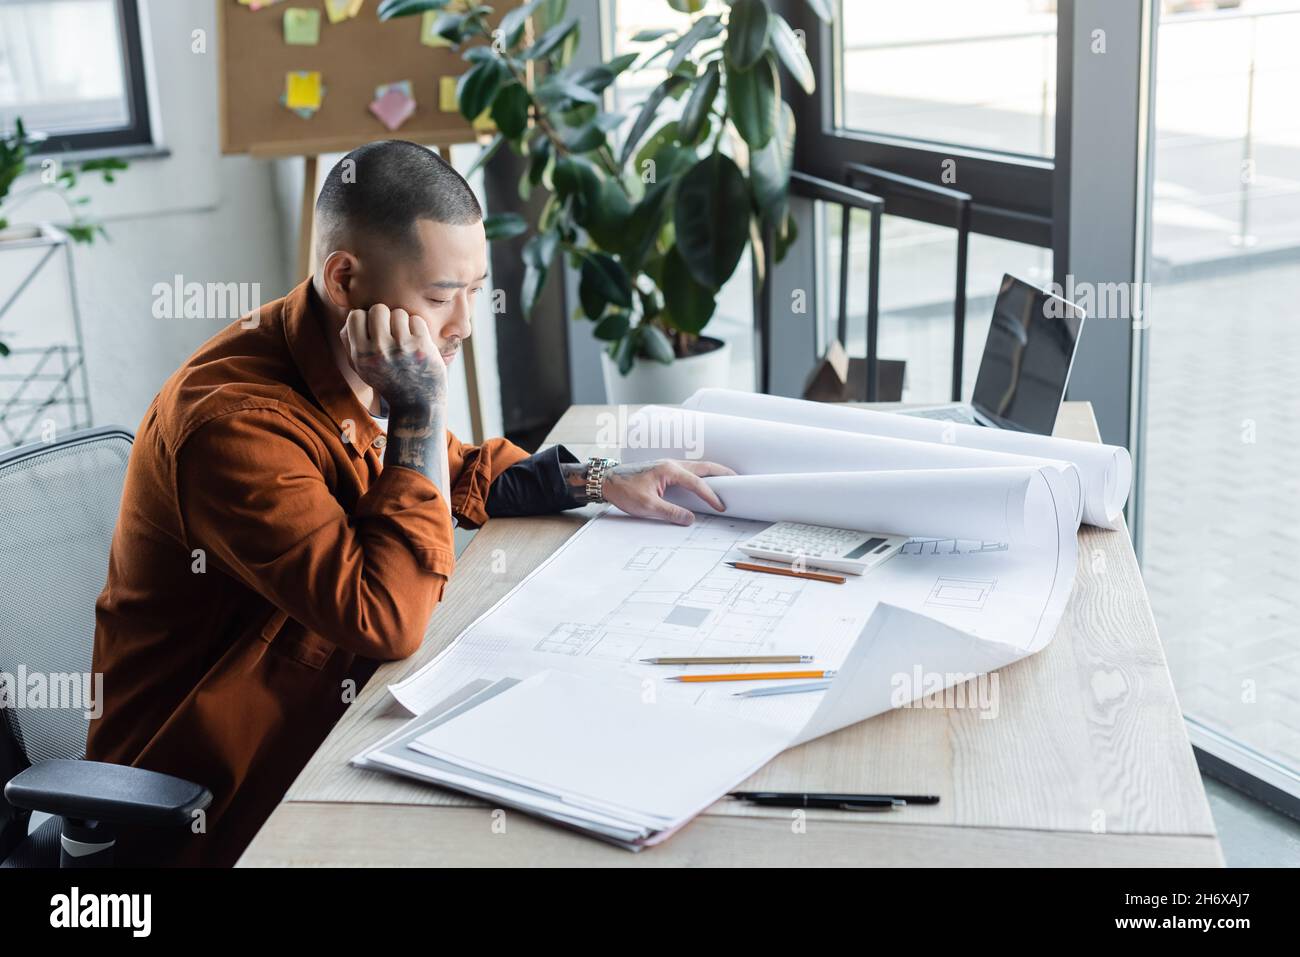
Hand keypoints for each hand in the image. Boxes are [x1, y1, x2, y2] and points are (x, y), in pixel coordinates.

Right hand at [340, 304, 446, 411]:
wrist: (416, 404)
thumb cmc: (387, 381)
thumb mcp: (361, 368)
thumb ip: (350, 341)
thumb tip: (352, 313)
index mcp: (361, 354)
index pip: (356, 315)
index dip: (366, 319)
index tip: (374, 330)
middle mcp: (379, 350)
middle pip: (378, 309)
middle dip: (385, 317)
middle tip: (391, 333)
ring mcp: (401, 347)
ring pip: (398, 313)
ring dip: (403, 323)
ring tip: (404, 340)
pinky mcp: (422, 346)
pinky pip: (416, 320)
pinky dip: (418, 328)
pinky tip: (417, 343)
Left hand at [601, 460, 735, 525]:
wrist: (605, 481)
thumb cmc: (623, 490)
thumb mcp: (647, 506)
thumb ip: (670, 512)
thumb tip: (690, 519)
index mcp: (669, 470)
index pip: (697, 482)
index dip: (711, 495)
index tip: (721, 506)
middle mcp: (671, 464)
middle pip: (703, 467)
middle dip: (722, 473)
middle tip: (739, 479)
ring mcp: (667, 466)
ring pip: (696, 467)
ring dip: (712, 473)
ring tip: (727, 480)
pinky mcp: (663, 471)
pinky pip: (688, 471)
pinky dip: (700, 475)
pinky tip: (704, 481)